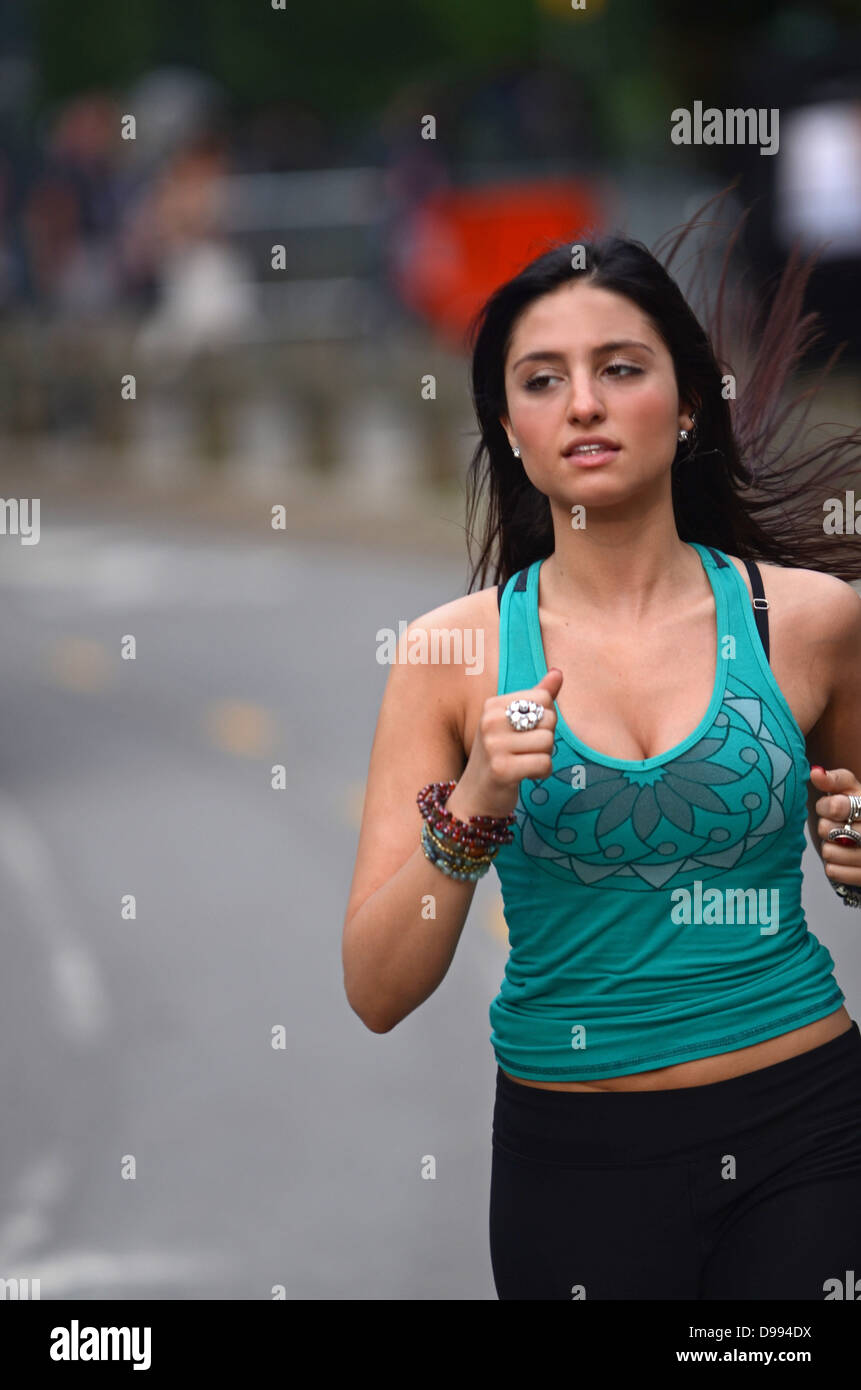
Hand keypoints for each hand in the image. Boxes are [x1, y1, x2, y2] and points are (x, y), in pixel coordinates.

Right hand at [446, 668, 562, 820]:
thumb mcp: (513, 724)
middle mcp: (490, 721)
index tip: (527, 734)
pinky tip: (526, 776)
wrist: (475, 798)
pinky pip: (544, 764)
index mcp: (492, 705)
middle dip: (545, 739)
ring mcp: (493, 745)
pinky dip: (542, 773)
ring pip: (548, 742)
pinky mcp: (501, 769)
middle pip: (548, 720)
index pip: (543, 698)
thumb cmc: (498, 757)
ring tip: (524, 764)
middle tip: (525, 752)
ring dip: (544, 758)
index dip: (545, 718)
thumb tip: (559, 672)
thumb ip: (537, 697)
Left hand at [810, 765, 860, 887]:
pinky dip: (834, 865)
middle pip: (827, 830)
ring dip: (829, 847)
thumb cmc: (860, 811)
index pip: (836, 806)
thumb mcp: (852, 790)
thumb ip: (834, 780)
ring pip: (828, 852)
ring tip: (842, 841)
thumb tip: (815, 772)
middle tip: (837, 825)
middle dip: (826, 826)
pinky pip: (833, 871)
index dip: (825, 806)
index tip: (830, 806)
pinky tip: (844, 857)